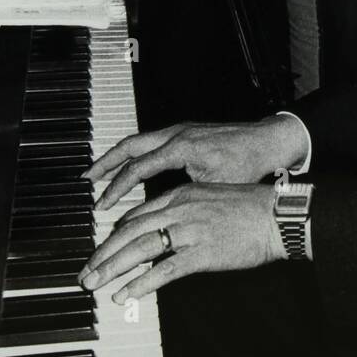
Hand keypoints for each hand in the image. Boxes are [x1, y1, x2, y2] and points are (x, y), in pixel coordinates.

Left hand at [79, 182, 282, 301]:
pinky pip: (163, 270)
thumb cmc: (250, 208)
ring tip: (94, 284)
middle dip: (102, 254)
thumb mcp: (211, 197)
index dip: (114, 235)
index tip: (102, 250)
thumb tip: (167, 227)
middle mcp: (180, 209)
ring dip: (112, 268)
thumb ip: (186, 209)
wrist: (277, 215)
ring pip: (139, 249)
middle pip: (129, 231)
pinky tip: (125, 294)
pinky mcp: (201, 253)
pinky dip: (140, 283)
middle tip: (86, 272)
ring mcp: (190, 231)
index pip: (136, 215)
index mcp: (181, 195)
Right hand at [83, 117, 308, 209]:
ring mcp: (181, 130)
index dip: (116, 189)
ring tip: (100, 172)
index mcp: (180, 146)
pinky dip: (137, 153)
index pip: (137, 167)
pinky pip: (153, 141)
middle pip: (130, 145)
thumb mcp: (214, 188)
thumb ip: (186, 202)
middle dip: (105, 163)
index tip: (101, 205)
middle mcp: (177, 134)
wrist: (270, 141)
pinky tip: (131, 168)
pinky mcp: (187, 132)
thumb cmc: (248, 165)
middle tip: (86, 179)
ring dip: (119, 156)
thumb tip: (163, 226)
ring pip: (140, 140)